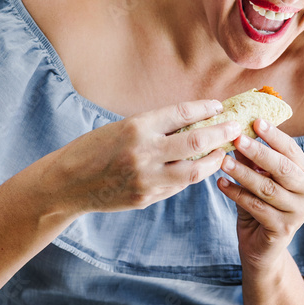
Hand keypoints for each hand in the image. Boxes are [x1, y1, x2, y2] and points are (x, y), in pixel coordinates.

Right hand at [58, 99, 240, 214]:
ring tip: (223, 153)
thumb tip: (193, 123)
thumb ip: (154, 128)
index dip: (205, 109)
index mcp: (137, 127)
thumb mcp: (121, 128)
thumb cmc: (93, 149)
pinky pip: (177, 185)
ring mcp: (146, 178)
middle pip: (196, 141)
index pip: (182, 113)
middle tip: (236, 127)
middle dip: (221, 133)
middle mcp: (144, 152)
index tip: (219, 107)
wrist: (67, 184)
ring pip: (194, 171)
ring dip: (213, 161)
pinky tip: (200, 169)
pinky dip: (191, 176)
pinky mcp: (146, 198)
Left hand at [217, 118, 303, 269]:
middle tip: (237, 138)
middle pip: (282, 167)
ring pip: (267, 187)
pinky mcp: (282, 229)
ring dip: (242, 172)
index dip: (274, 135)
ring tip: (222, 161)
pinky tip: (221, 183)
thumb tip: (236, 132)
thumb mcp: (258, 180)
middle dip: (258, 152)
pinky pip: (256, 206)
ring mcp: (298, 212)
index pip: (292, 150)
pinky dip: (236, 193)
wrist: (262, 248)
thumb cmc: (260, 208)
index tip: (256, 121)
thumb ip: (252, 161)